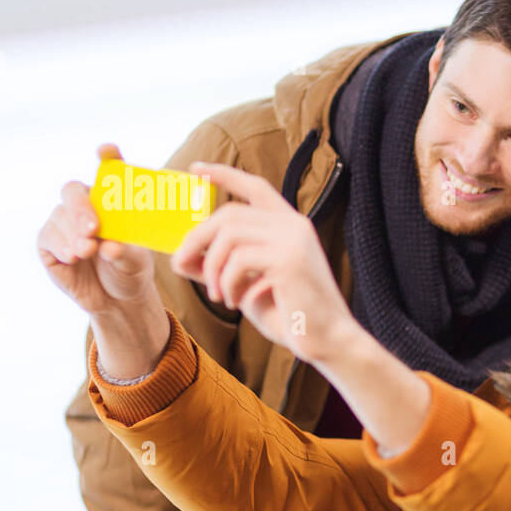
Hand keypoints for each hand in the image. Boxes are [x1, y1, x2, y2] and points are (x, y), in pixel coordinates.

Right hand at [37, 143, 155, 316]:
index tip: (107, 150)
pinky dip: (61, 246)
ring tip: (88, 251)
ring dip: (73, 233)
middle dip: (81, 206)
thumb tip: (111, 246)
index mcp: (111, 200)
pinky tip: (74, 257)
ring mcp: (64, 223)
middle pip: (72, 191)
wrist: (118, 299)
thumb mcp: (136, 261)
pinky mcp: (49, 243)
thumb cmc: (131, 270)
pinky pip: (49, 237)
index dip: (107, 156)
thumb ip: (125, 251)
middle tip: (93, 227)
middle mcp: (84, 205)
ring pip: (60, 216)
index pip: (108, 170)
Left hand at [170, 161, 359, 365]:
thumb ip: (220, 267)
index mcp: (291, 226)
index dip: (224, 175)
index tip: (196, 169)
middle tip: (183, 266)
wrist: (329, 341)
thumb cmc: (292, 316)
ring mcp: (293, 240)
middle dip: (197, 239)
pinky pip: (239, 260)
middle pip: (229, 213)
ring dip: (212, 268)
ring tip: (219, 296)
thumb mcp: (250, 285)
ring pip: (229, 236)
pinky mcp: (289, 261)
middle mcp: (294, 225)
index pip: (255, 188)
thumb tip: (180, 257)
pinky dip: (227, 283)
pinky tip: (235, 302)